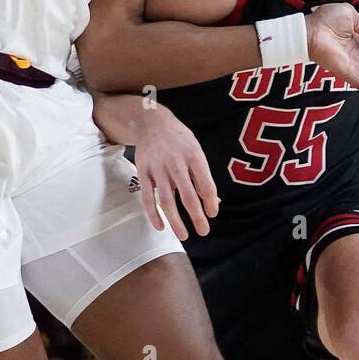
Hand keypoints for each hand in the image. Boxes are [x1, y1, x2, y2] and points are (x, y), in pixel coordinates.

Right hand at [133, 105, 217, 241]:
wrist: (153, 123)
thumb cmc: (180, 140)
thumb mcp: (196, 150)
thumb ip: (203, 176)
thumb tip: (215, 202)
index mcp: (194, 157)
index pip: (206, 185)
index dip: (211, 202)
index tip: (212, 213)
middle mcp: (176, 163)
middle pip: (188, 196)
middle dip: (197, 217)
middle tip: (203, 231)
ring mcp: (158, 169)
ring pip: (166, 200)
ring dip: (176, 221)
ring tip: (184, 236)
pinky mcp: (143, 173)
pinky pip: (147, 197)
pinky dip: (153, 214)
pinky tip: (160, 226)